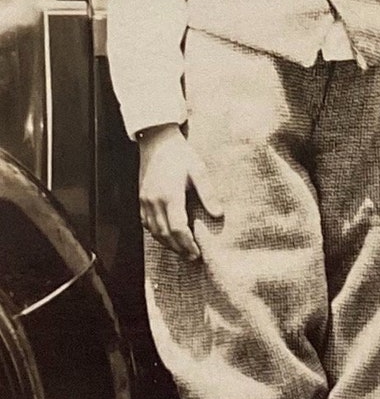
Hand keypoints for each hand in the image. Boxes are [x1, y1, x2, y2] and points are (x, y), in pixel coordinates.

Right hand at [138, 124, 221, 261]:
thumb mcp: (199, 170)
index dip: (187, 243)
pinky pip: (145, 223)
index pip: (178, 228)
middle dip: (178, 248)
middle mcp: (154, 201)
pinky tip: (166, 237)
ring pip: (154, 231)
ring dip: (167, 244)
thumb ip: (208, 193)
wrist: (157, 140)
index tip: (197, 253)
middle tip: (192, 257)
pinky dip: (156, 233)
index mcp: (170, 195)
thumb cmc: (181, 154)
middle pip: (165, 234)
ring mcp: (145, 200)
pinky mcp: (141, 198)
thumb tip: (218, 214)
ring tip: (181, 251)